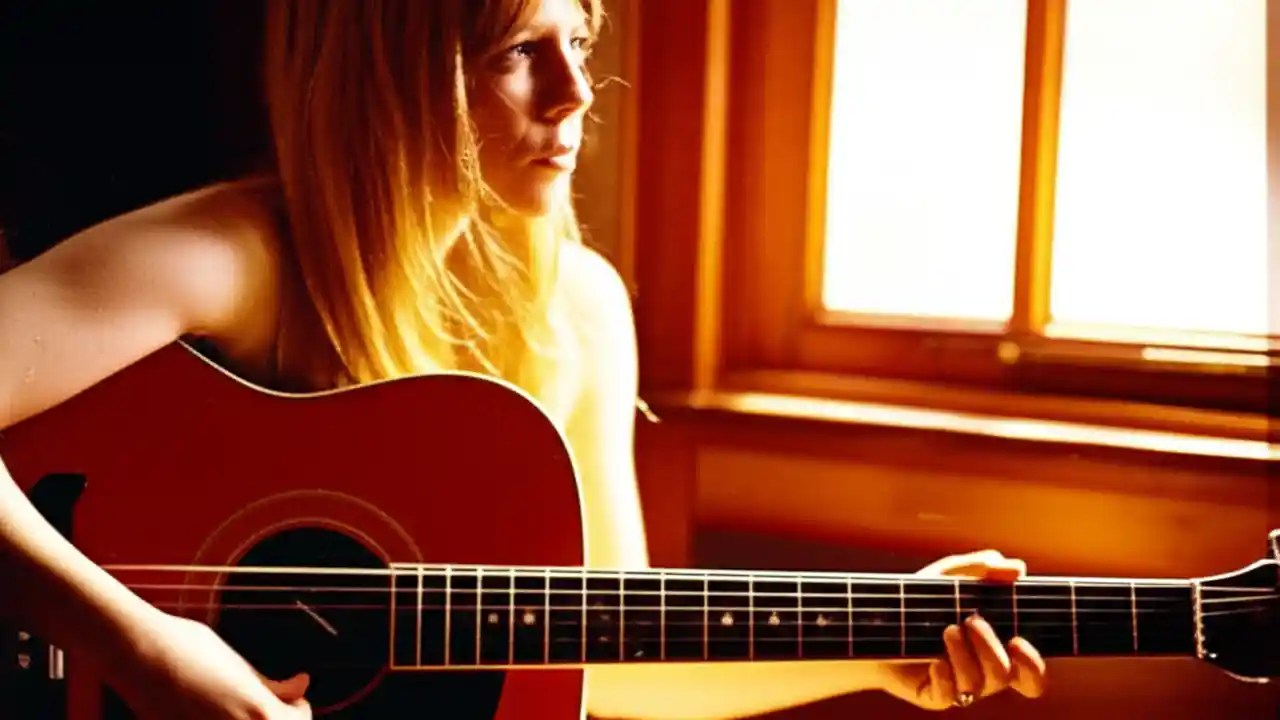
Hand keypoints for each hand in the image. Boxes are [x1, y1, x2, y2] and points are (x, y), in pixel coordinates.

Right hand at [112, 611, 311, 718]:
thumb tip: (302, 684)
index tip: (293, 700)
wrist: (137, 654)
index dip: (298, 711)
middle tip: (270, 706)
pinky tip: (213, 713)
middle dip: (276, 719)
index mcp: (260, 715)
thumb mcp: (240, 665)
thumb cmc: (189, 650)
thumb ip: (272, 686)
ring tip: (237, 707)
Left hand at [880, 550, 1046, 710]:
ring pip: (978, 685)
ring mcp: (958, 686)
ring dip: (965, 655)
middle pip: (1007, 676)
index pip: (1031, 675)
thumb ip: (981, 568)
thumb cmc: (919, 599)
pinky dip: (945, 677)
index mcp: (995, 650)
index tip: (1018, 640)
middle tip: (971, 619)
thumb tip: (1018, 568)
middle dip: (992, 648)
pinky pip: (949, 696)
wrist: (874, 621)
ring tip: (947, 629)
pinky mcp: (933, 695)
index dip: (1033, 666)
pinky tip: (934, 660)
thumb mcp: (948, 576)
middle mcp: (981, 672)